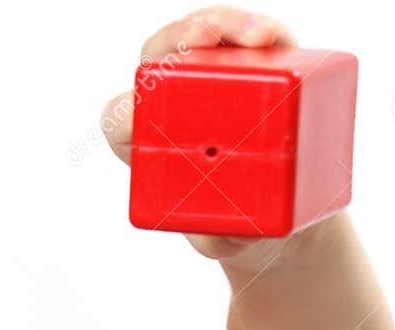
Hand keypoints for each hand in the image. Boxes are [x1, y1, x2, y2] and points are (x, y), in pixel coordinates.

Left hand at [101, 6, 303, 269]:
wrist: (274, 221)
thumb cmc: (232, 228)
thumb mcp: (223, 240)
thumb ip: (220, 238)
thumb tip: (232, 232)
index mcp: (145, 143)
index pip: (120, 119)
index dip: (126, 113)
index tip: (143, 119)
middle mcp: (171, 104)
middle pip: (160, 58)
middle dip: (180, 41)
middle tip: (208, 44)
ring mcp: (211, 81)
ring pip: (203, 35)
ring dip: (223, 23)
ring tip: (255, 36)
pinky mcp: (251, 70)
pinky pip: (246, 38)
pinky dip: (258, 30)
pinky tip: (271, 36)